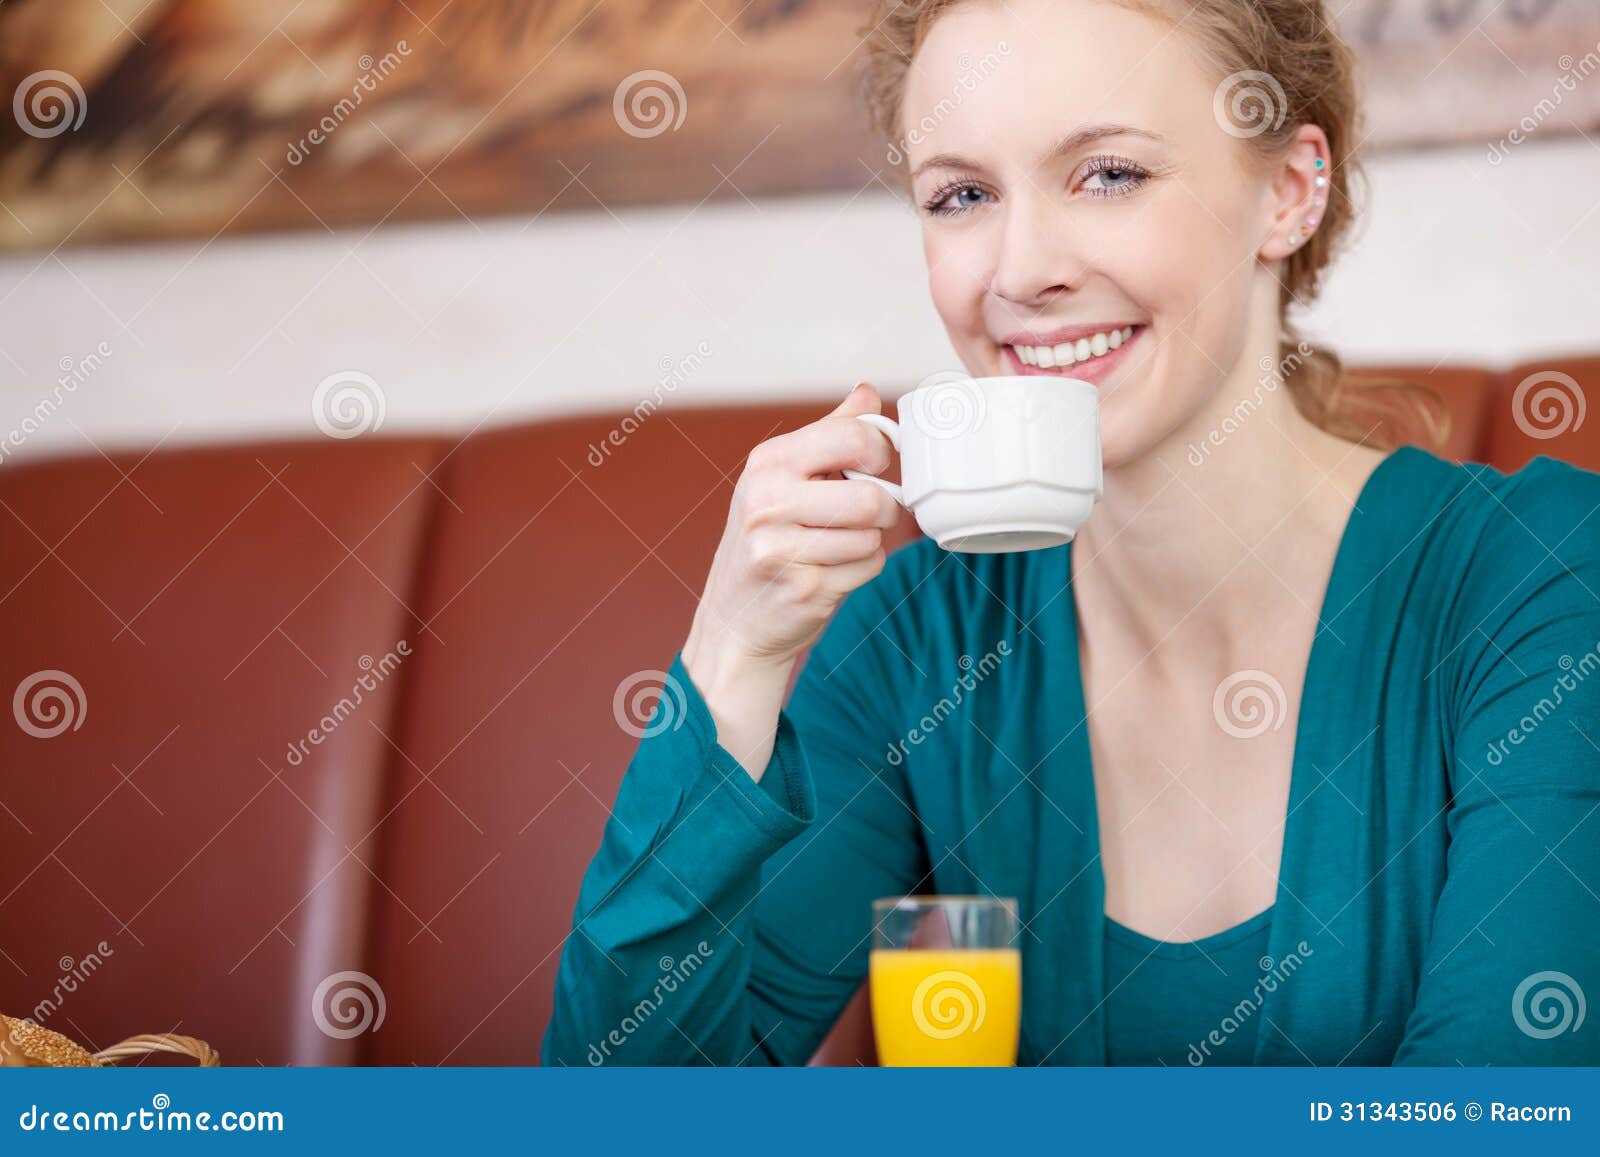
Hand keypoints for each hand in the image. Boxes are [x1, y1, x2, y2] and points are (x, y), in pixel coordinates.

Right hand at [681, 382, 900, 775]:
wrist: (735, 621)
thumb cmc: (767, 544)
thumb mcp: (782, 480)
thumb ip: (828, 435)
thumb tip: (866, 394)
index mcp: (767, 463)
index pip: (852, 436)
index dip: (881, 451)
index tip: (878, 465)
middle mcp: (767, 502)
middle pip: (870, 494)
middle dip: (884, 507)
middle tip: (870, 514)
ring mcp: (781, 548)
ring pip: (873, 534)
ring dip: (870, 542)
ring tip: (839, 545)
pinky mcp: (804, 588)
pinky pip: (868, 567)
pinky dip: (862, 570)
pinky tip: (832, 571)